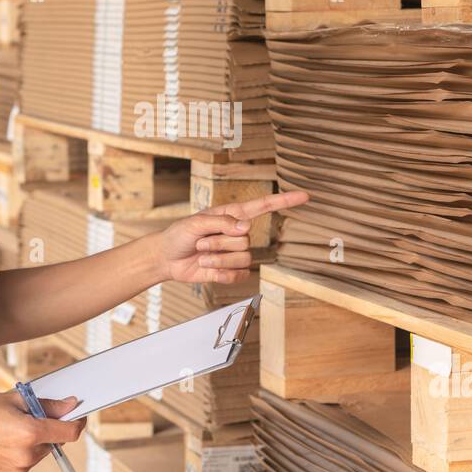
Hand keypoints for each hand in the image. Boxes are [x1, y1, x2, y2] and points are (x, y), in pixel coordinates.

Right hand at [0, 392, 86, 471]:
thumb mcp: (15, 400)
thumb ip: (47, 405)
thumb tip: (70, 405)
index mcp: (31, 432)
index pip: (69, 433)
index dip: (76, 423)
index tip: (77, 418)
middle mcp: (27, 454)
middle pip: (52, 443)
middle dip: (45, 431)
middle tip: (24, 420)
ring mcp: (18, 469)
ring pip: (38, 454)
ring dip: (31, 444)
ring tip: (7, 433)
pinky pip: (24, 466)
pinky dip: (19, 456)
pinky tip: (1, 446)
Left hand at [157, 189, 308, 283]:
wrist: (167, 259)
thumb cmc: (179, 235)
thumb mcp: (195, 223)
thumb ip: (221, 222)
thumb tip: (246, 227)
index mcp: (233, 215)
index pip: (264, 206)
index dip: (285, 201)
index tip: (304, 196)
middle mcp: (238, 234)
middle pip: (245, 239)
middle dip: (218, 242)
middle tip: (200, 242)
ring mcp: (236, 253)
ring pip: (242, 258)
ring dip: (217, 259)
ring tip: (202, 255)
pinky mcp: (233, 272)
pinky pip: (239, 275)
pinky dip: (221, 274)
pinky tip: (209, 270)